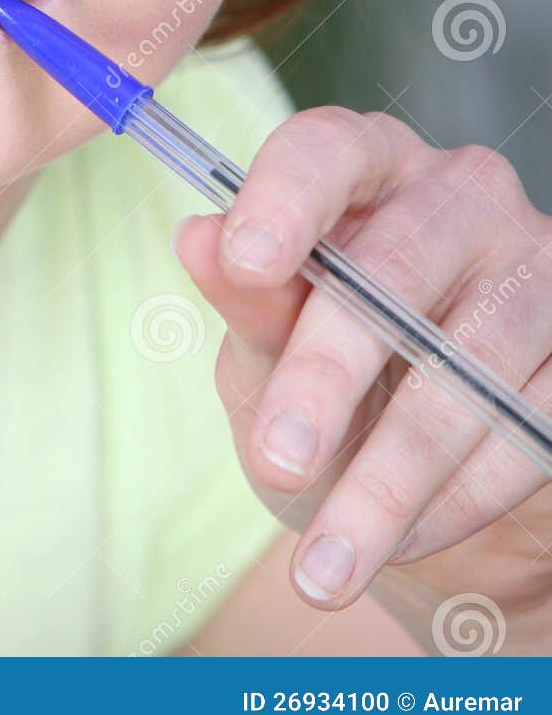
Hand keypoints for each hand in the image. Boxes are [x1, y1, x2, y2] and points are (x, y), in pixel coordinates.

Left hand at [171, 107, 551, 655]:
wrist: (431, 469)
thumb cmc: (331, 378)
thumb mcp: (271, 344)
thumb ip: (246, 300)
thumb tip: (195, 239)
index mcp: (366, 165)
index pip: (327, 149)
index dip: (284, 199)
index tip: (242, 261)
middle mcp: (460, 194)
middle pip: (395, 269)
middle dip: (327, 376)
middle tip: (277, 461)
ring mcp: (535, 265)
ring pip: (465, 369)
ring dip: (389, 480)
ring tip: (323, 565)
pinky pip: (525, 431)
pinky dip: (455, 501)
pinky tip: (397, 541)